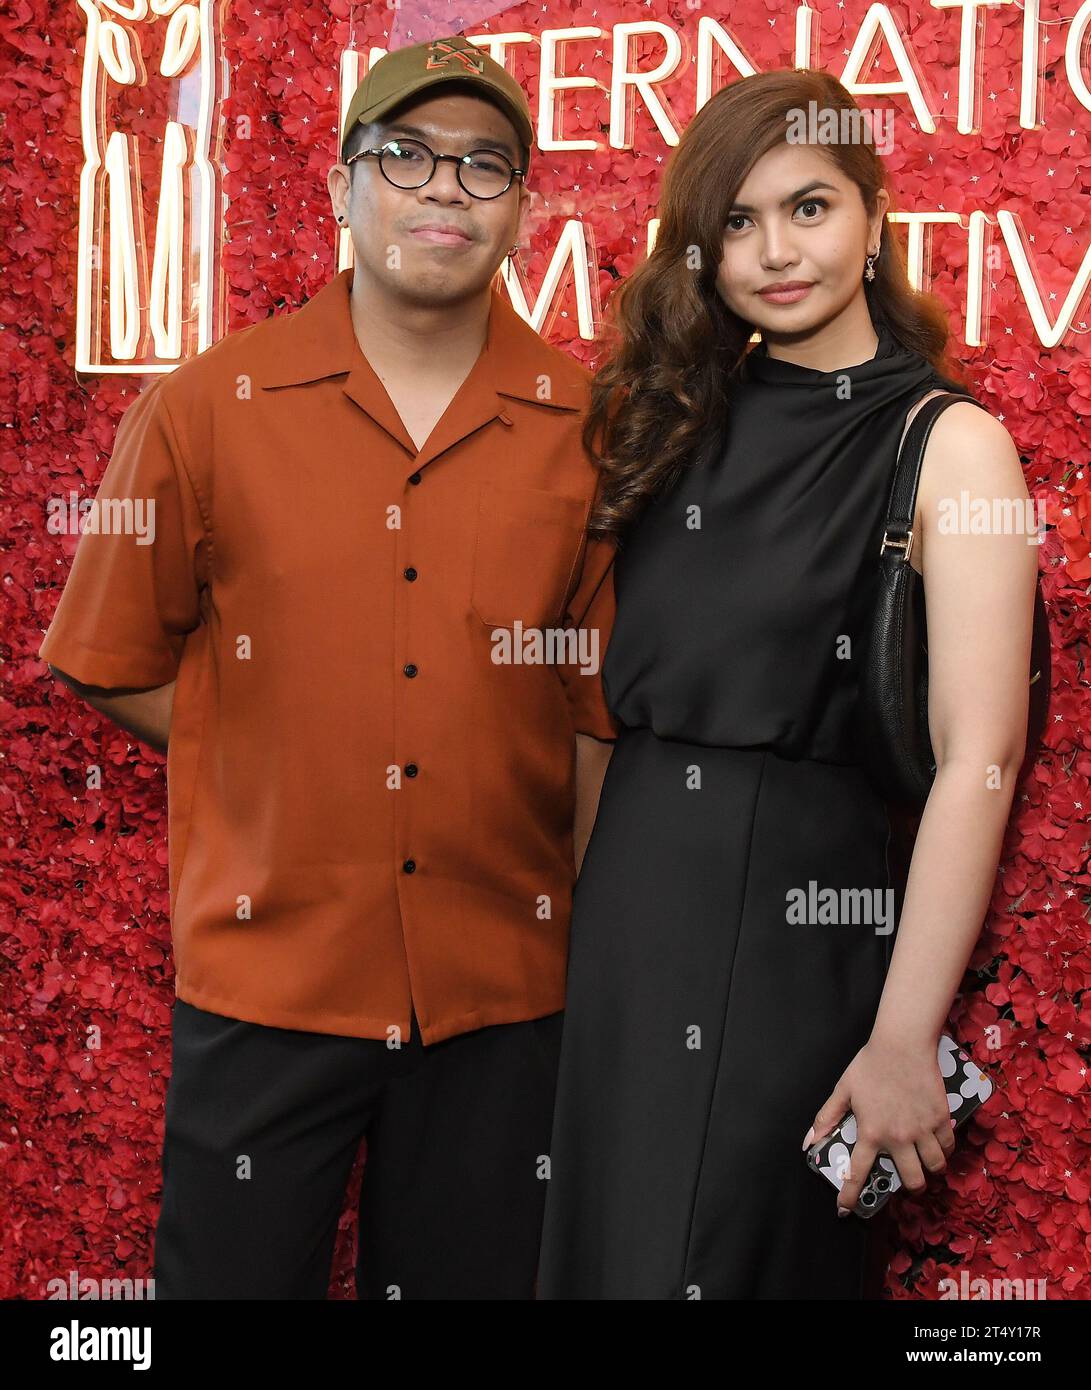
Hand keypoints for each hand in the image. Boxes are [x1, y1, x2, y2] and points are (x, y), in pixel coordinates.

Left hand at [802, 1033, 956, 1217]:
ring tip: (923, 1163)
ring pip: (933, 1169)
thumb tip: (809, 1141)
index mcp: (870, 1132)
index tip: (845, 1210)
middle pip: (912, 1181)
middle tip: (906, 1180)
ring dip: (929, 1170)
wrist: (902, 1044)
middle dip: (910, 1187)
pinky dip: (943, 1151)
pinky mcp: (941, 1119)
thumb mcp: (843, 1089)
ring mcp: (922, 1130)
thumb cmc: (870, 1065)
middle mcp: (898, 1137)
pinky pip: (947, 1148)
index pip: (857, 1174)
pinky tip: (937, 1145)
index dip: (850, 1197)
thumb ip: (827, 1117)